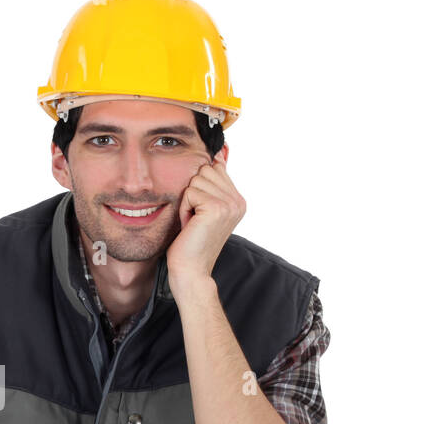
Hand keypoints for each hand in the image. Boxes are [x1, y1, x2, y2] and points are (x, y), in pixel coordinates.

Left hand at [165, 153, 245, 291]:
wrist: (191, 270)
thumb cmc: (191, 242)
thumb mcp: (203, 209)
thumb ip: (213, 183)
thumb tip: (218, 152)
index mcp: (238, 200)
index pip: (215, 168)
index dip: (200, 187)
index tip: (199, 210)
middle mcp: (238, 201)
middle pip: (205, 170)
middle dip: (192, 193)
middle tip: (195, 218)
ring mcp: (230, 204)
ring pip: (196, 180)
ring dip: (187, 202)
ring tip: (193, 222)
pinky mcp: (216, 208)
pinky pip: (190, 193)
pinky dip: (184, 209)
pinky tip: (190, 225)